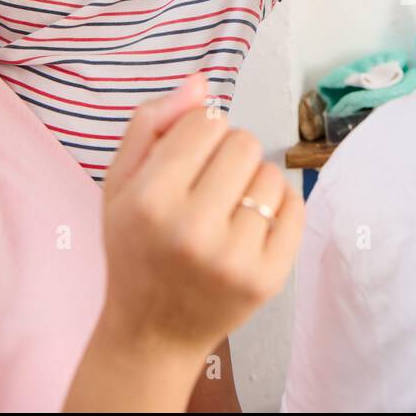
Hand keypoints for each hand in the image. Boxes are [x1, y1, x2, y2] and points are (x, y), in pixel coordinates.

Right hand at [99, 74, 304, 357]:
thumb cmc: (135, 248)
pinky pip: (296, 208)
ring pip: (273, 174)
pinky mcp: (269, 278)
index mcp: (149, 200)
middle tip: (207, 188)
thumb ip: (150, 123)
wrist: (152, 333)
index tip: (186, 161)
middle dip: (228, 156)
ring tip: (226, 211)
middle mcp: (192, 229)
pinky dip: (278, 210)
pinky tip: (249, 229)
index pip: (206, 121)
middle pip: (244, 142)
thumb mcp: (119, 182)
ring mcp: (235, 258)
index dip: (198, 134)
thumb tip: (201, 82)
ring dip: (253, 183)